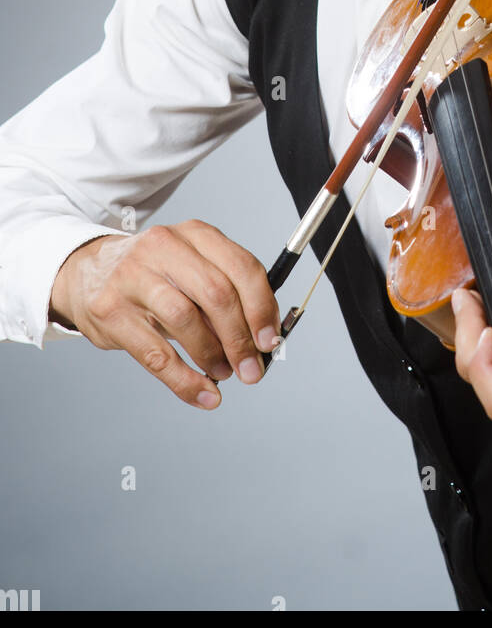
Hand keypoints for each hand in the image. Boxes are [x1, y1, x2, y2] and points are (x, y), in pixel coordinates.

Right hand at [49, 221, 281, 409]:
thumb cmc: (152, 275)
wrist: (86, 273)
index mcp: (195, 234)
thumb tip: (262, 337)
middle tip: (251, 367)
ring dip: (212, 355)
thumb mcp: (191, 269)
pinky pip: (156, 354)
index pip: (241, 267)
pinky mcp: (110, 310)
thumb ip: (225, 295)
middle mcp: (164, 247)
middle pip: (216, 293)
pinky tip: (202, 393)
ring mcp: (133, 276)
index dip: (262, 308)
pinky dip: (184, 380)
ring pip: (185, 320)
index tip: (270, 340)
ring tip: (223, 372)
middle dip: (240, 338)